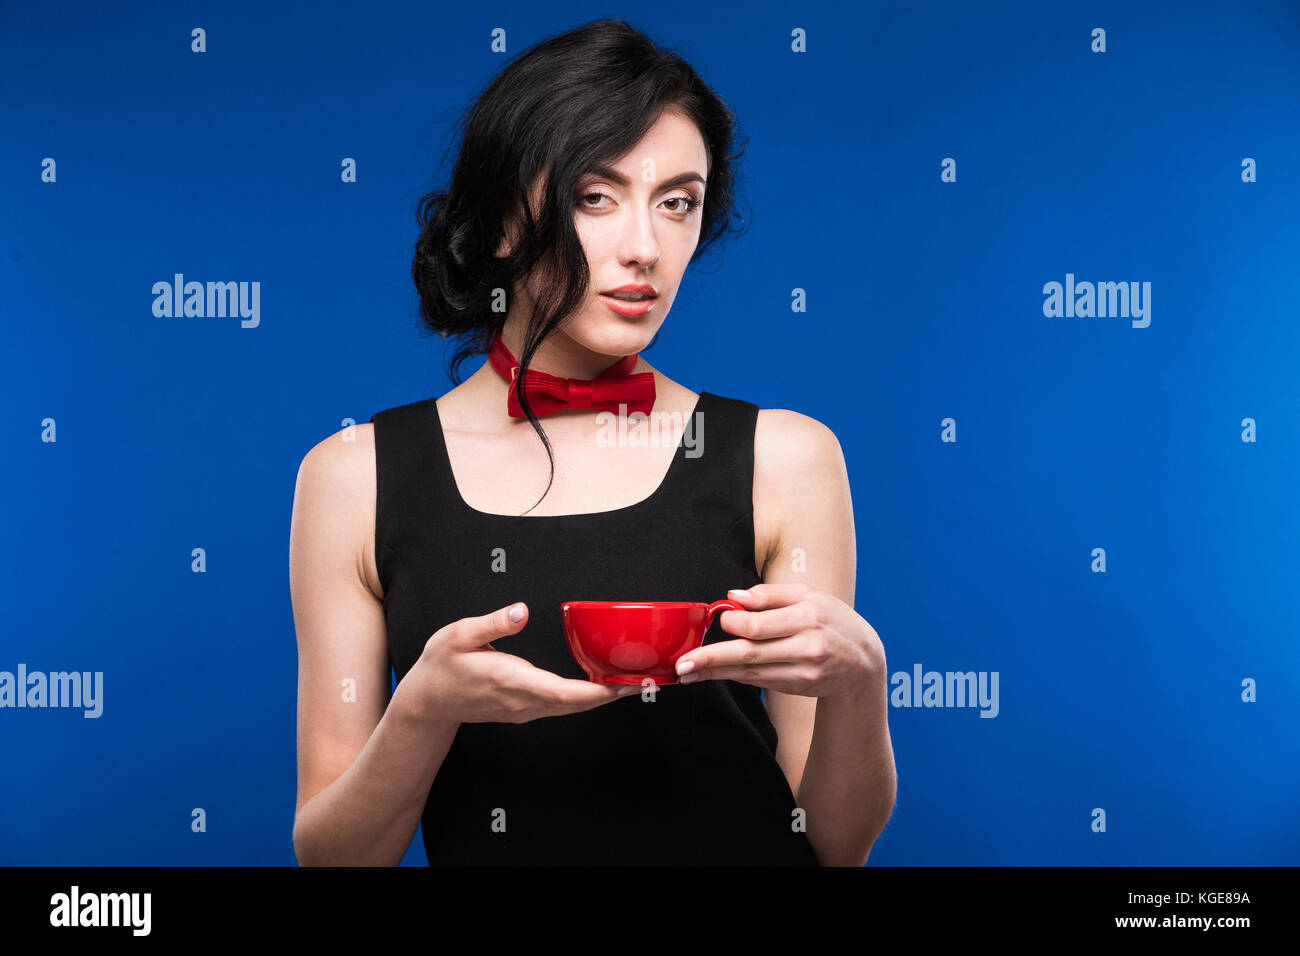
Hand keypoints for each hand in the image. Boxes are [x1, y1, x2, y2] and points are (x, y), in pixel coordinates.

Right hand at [399, 602, 631, 724]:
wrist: (427, 703)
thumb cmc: (442, 667)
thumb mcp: (459, 635)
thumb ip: (492, 623)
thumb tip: (521, 611)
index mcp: (512, 681)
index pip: (564, 691)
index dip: (599, 690)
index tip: (625, 684)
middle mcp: (523, 700)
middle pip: (577, 703)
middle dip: (612, 693)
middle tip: (645, 680)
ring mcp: (524, 709)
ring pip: (571, 707)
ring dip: (601, 697)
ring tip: (631, 681)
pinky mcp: (523, 709)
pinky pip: (561, 706)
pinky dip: (584, 698)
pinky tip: (598, 685)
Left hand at [673, 582, 885, 699]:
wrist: (863, 662)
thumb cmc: (832, 620)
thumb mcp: (809, 595)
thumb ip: (770, 594)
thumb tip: (733, 597)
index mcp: (808, 617)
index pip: (761, 625)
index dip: (733, 624)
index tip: (715, 619)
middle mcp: (806, 648)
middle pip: (751, 654)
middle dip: (712, 659)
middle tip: (682, 663)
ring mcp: (802, 672)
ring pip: (750, 673)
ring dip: (715, 673)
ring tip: (686, 672)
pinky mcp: (797, 687)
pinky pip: (759, 681)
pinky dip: (734, 676)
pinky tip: (712, 673)